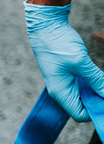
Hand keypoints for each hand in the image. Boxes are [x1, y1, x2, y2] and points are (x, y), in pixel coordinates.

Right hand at [25, 2, 103, 121]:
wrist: (45, 28)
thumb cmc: (58, 45)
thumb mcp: (81, 62)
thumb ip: (96, 79)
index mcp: (61, 93)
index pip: (80, 115)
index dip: (96, 113)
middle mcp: (62, 91)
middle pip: (83, 107)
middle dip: (99, 102)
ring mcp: (65, 82)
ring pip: (85, 96)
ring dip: (98, 93)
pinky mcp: (68, 74)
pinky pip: (83, 86)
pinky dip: (94, 84)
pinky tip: (101, 79)